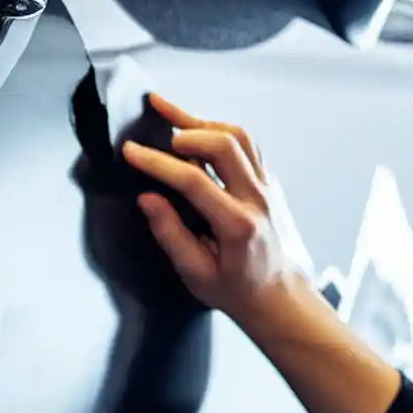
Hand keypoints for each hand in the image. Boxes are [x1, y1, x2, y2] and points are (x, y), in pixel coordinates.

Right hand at [126, 95, 399, 412]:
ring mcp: (268, 187)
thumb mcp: (195, 273)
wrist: (281, 298)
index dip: (157, 162)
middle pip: (224, 143)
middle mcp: (257, 198)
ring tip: (172, 114)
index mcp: (236, 224)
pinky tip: (198, 132)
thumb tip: (148, 198)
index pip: (193, 179)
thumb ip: (170, 233)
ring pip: (240, 136)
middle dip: (185, 128)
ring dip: (203, 122)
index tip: (131, 152)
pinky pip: (247, 145)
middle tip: (154, 126)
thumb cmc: (237, 291)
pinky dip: (219, 132)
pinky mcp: (269, 183)